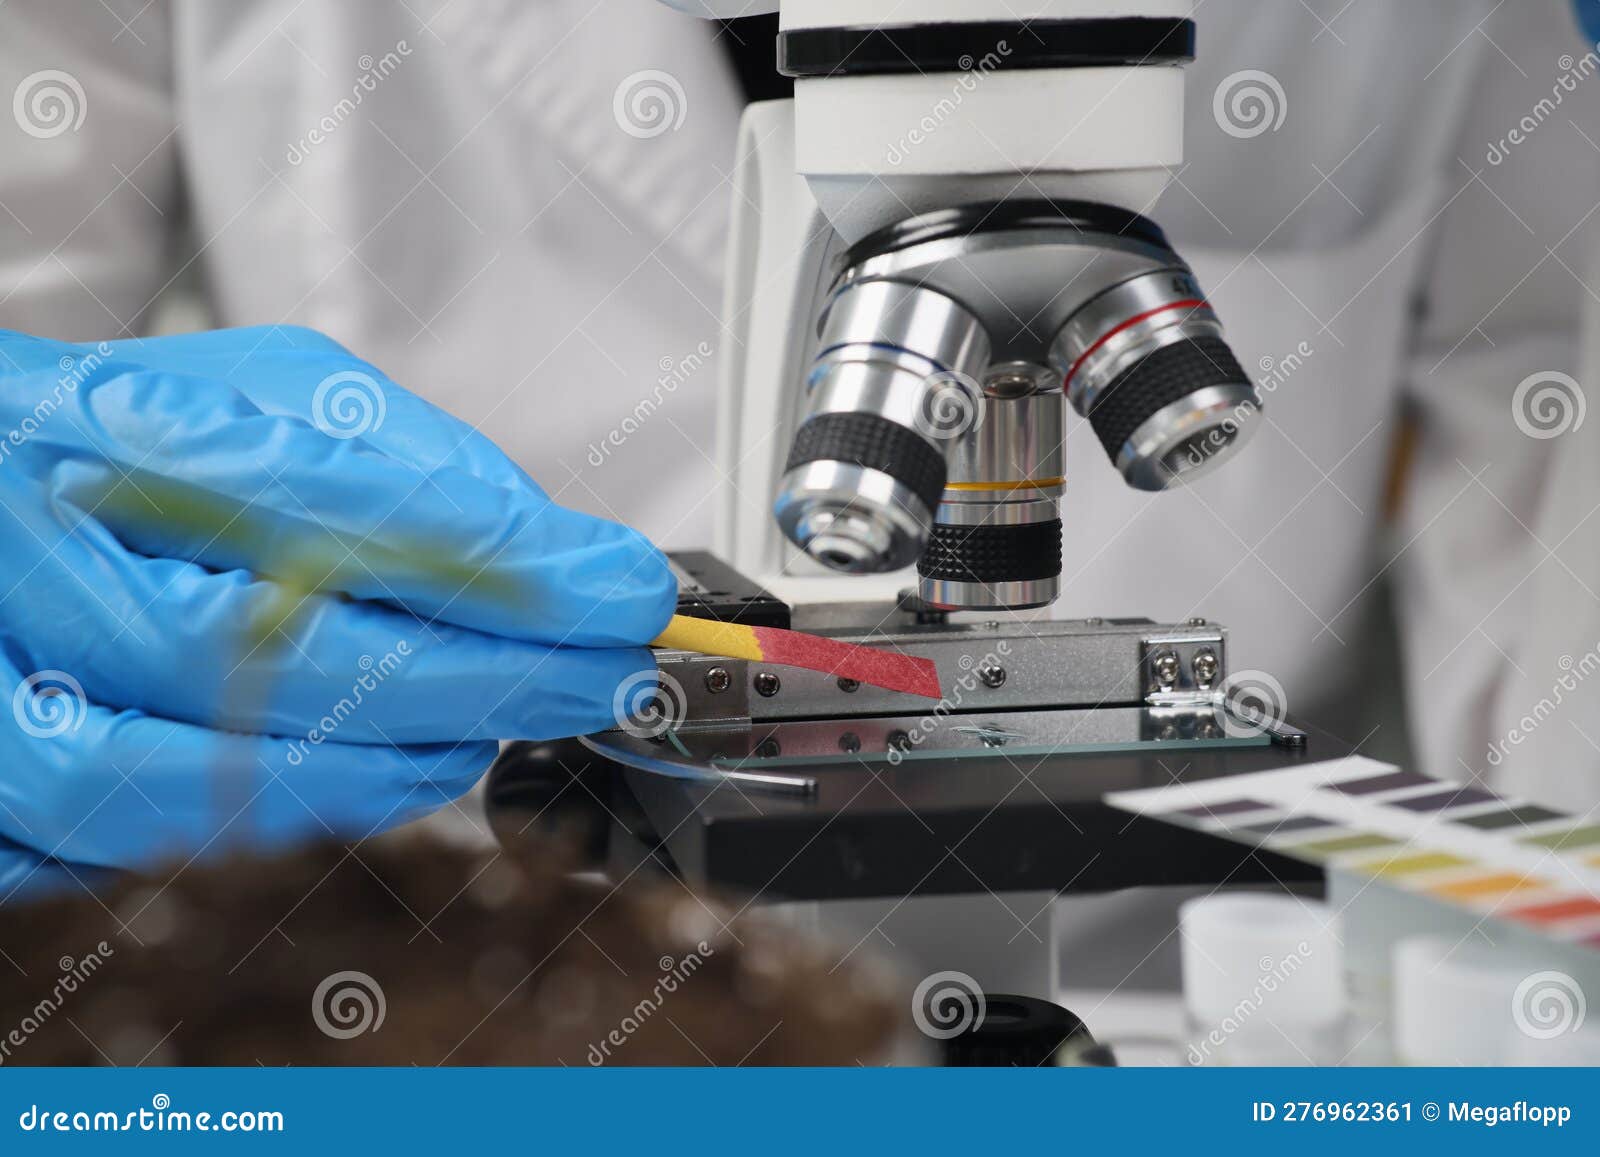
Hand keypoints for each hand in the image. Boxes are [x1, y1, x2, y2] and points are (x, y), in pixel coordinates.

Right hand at [0, 326, 673, 886]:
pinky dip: (264, 823)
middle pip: (253, 649)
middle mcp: (12, 551)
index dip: (488, 562)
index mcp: (89, 421)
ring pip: (162, 781)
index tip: (617, 588)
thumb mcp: (258, 395)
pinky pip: (104, 853)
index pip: (318, 499)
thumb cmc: (119, 438)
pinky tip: (367, 780)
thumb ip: (394, 460)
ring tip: (486, 739)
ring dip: (366, 776)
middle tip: (596, 676)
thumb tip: (545, 550)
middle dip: (464, 678)